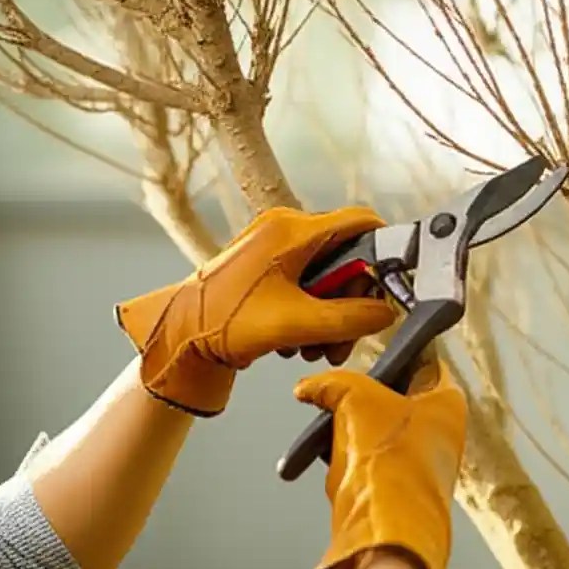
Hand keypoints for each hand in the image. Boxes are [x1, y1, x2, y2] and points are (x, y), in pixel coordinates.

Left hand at [114, 207, 397, 416]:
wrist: (178, 338)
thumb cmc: (224, 323)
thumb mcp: (297, 323)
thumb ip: (350, 319)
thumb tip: (386, 314)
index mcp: (293, 229)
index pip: (362, 222)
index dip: (385, 252)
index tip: (391, 285)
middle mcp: (285, 228)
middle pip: (346, 256)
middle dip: (353, 300)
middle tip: (348, 337)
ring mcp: (273, 247)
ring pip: (327, 274)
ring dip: (331, 313)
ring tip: (319, 346)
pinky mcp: (264, 266)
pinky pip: (305, 282)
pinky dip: (310, 310)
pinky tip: (299, 340)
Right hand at [296, 360, 466, 568]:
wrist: (383, 531)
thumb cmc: (391, 465)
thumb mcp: (356, 399)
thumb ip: (332, 383)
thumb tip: (313, 386)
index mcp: (447, 401)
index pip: (421, 359)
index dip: (390, 352)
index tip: (366, 348)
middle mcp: (439, 431)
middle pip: (391, 395)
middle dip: (359, 395)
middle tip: (337, 392)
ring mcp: (417, 461)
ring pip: (373, 428)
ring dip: (346, 427)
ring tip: (329, 425)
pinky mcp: (393, 487)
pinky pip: (363, 460)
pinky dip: (344, 456)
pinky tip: (329, 455)